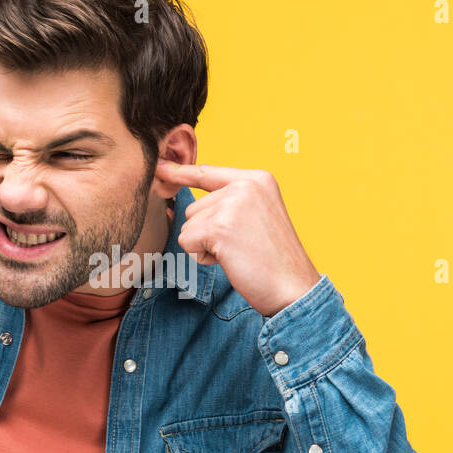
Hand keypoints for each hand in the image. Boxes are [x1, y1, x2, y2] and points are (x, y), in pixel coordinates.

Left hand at [153, 160, 320, 316]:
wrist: (293, 286)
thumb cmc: (273, 259)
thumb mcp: (257, 216)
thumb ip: (228, 202)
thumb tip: (179, 202)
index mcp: (258, 179)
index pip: (208, 173)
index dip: (181, 172)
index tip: (159, 166)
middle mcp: (245, 184)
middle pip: (194, 207)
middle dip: (208, 232)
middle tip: (241, 245)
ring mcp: (232, 204)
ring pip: (189, 225)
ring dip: (206, 245)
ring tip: (238, 252)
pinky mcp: (219, 227)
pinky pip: (187, 241)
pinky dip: (203, 257)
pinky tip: (230, 259)